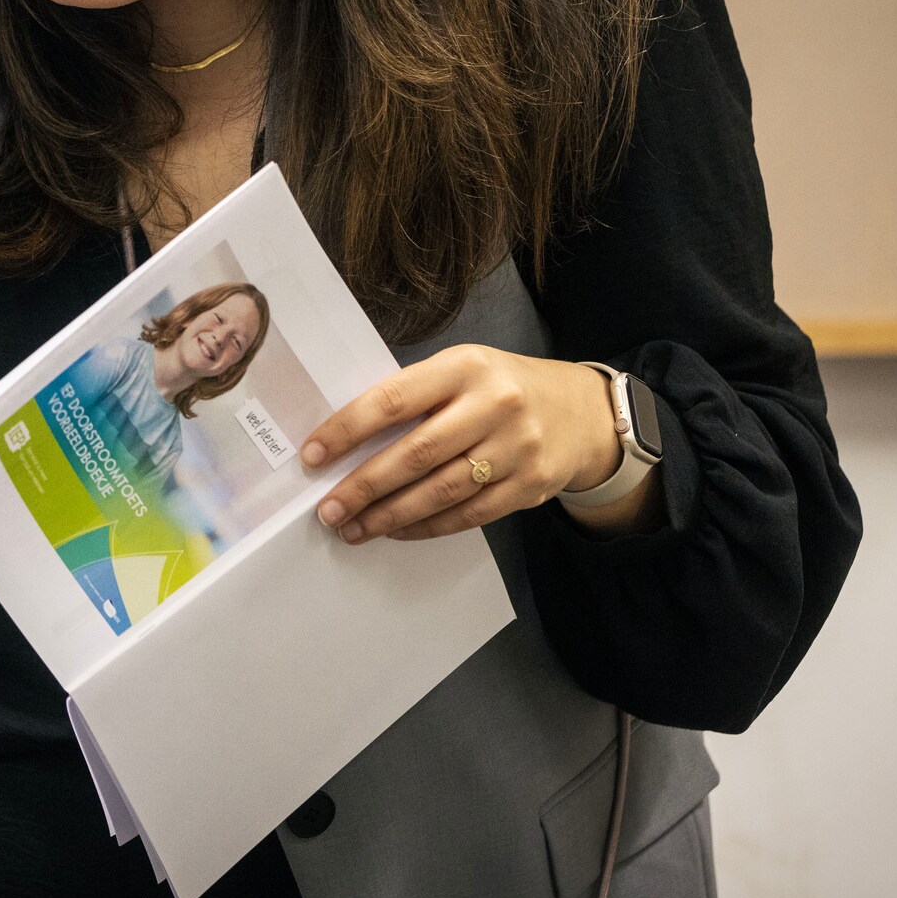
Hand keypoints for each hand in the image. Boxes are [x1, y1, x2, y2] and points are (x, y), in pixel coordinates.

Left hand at [300, 345, 649, 542]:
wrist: (582, 412)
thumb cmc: (501, 388)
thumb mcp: (462, 370)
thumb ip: (415, 396)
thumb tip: (347, 440)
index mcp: (466, 366)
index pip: (393, 400)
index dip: (348, 431)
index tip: (313, 456)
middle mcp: (494, 405)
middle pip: (414, 454)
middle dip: (363, 486)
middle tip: (328, 509)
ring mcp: (516, 448)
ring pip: (440, 491)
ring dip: (389, 515)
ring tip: (353, 528)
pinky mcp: (530, 486)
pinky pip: (468, 514)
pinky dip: (426, 526)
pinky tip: (396, 531)